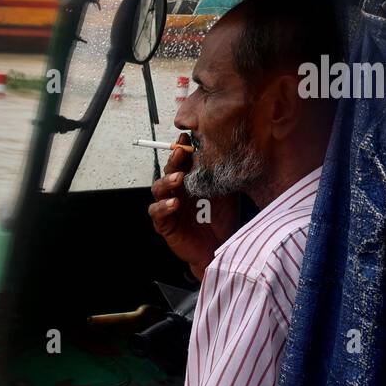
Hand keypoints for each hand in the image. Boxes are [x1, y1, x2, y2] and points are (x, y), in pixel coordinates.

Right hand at [148, 133, 236, 279]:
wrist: (220, 248)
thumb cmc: (221, 221)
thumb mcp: (226, 193)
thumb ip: (221, 175)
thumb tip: (228, 151)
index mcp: (190, 182)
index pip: (182, 161)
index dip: (182, 149)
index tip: (187, 137)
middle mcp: (177, 192)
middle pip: (168, 171)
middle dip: (174, 160)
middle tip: (181, 152)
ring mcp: (168, 207)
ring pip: (158, 189)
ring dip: (167, 181)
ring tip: (178, 178)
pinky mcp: (164, 225)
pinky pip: (156, 213)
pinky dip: (163, 206)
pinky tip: (174, 203)